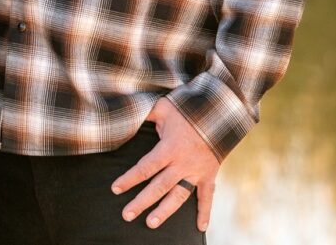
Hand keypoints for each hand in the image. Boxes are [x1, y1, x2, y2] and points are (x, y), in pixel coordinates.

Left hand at [110, 97, 220, 231]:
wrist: (220, 112)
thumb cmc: (188, 108)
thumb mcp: (164, 107)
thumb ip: (146, 113)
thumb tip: (127, 113)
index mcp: (169, 148)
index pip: (146, 167)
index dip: (129, 179)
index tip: (115, 189)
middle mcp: (182, 163)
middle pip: (159, 186)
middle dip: (142, 202)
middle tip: (127, 215)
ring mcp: (196, 171)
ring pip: (179, 196)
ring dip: (165, 211)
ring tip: (151, 223)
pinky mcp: (209, 175)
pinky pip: (207, 196)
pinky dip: (205, 212)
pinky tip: (200, 228)